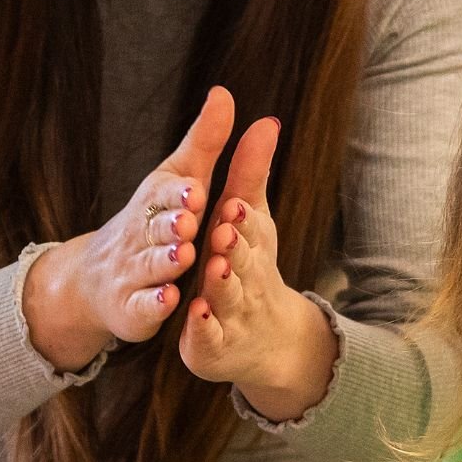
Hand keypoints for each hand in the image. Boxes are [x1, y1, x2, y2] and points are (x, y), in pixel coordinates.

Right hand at [21, 86, 235, 367]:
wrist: (98, 278)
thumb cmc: (153, 220)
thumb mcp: (179, 179)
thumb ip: (204, 142)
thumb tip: (224, 93)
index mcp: (155, 202)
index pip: (164, 194)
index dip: (179, 194)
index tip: (196, 189)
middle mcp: (141, 235)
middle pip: (155, 229)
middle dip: (171, 225)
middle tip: (189, 221)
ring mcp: (133, 272)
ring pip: (150, 266)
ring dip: (165, 261)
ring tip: (185, 255)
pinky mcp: (132, 308)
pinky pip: (141, 306)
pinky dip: (153, 303)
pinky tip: (169, 300)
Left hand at [177, 113, 330, 416]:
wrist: (259, 334)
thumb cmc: (247, 262)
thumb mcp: (247, 216)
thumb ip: (249, 171)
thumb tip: (267, 119)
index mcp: (252, 243)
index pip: (249, 228)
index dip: (243, 218)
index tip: (233, 203)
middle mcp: (247, 277)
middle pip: (242, 262)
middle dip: (235, 247)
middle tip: (223, 230)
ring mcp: (232, 312)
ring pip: (225, 297)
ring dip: (221, 285)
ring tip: (213, 270)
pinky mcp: (212, 343)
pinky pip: (207, 335)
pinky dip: (202, 327)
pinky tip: (194, 314)